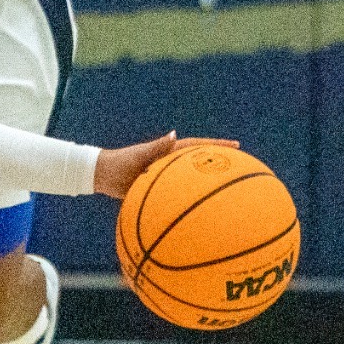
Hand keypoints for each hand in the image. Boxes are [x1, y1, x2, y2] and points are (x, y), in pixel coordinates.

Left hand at [92, 134, 239, 199]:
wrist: (102, 176)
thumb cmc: (119, 164)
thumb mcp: (140, 156)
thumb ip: (157, 147)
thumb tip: (175, 135)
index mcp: (168, 152)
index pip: (198, 147)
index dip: (217, 146)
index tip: (236, 146)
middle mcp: (170, 162)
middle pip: (198, 161)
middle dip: (218, 162)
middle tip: (241, 165)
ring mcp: (166, 175)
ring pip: (191, 178)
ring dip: (206, 180)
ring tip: (228, 186)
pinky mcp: (159, 188)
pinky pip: (179, 192)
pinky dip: (190, 197)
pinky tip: (199, 208)